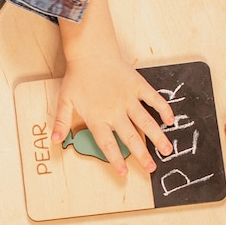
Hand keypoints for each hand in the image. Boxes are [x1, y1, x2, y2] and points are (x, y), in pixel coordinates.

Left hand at [51, 52, 173, 174]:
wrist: (90, 52)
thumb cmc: (77, 76)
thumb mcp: (64, 100)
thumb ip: (61, 121)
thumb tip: (55, 140)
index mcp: (98, 117)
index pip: (108, 144)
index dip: (116, 160)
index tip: (124, 173)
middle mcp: (115, 112)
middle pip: (131, 138)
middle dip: (142, 155)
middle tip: (152, 169)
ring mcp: (128, 99)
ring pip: (146, 122)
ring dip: (157, 137)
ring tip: (167, 150)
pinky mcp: (138, 86)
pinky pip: (154, 99)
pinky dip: (163, 109)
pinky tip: (170, 120)